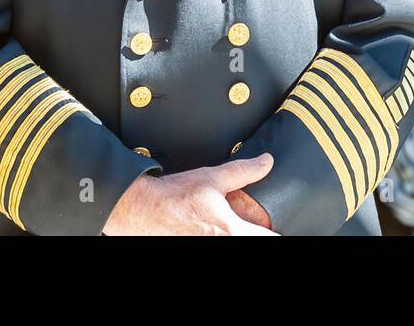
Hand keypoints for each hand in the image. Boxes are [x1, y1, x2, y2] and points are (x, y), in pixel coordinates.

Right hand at [103, 153, 278, 234]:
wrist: (141, 209)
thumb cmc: (173, 196)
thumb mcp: (212, 177)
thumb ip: (244, 171)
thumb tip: (266, 162)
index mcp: (232, 232)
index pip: (269, 240)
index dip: (272, 231)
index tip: (271, 225)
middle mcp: (222, 246)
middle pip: (252, 243)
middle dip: (253, 232)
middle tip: (249, 223)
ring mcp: (206, 250)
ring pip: (234, 245)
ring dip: (234, 234)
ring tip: (221, 225)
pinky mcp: (192, 251)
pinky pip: (213, 244)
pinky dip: (216, 236)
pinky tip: (208, 228)